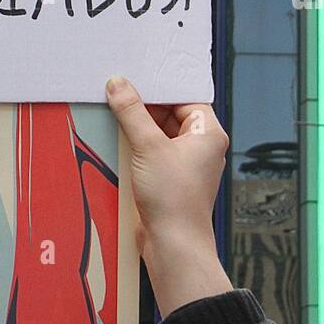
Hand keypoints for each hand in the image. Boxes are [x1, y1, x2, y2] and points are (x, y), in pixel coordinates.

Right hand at [106, 75, 231, 317]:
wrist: (173, 244)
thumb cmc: (174, 199)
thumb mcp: (148, 146)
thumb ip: (131, 112)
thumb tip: (118, 84)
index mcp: (208, 133)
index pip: (185, 98)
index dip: (160, 88)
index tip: (136, 79)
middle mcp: (200, 147)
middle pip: (170, 115)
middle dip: (144, 108)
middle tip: (119, 94)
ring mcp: (185, 165)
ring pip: (159, 135)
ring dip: (138, 128)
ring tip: (115, 114)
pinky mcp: (169, 180)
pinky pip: (152, 154)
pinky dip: (136, 147)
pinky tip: (118, 141)